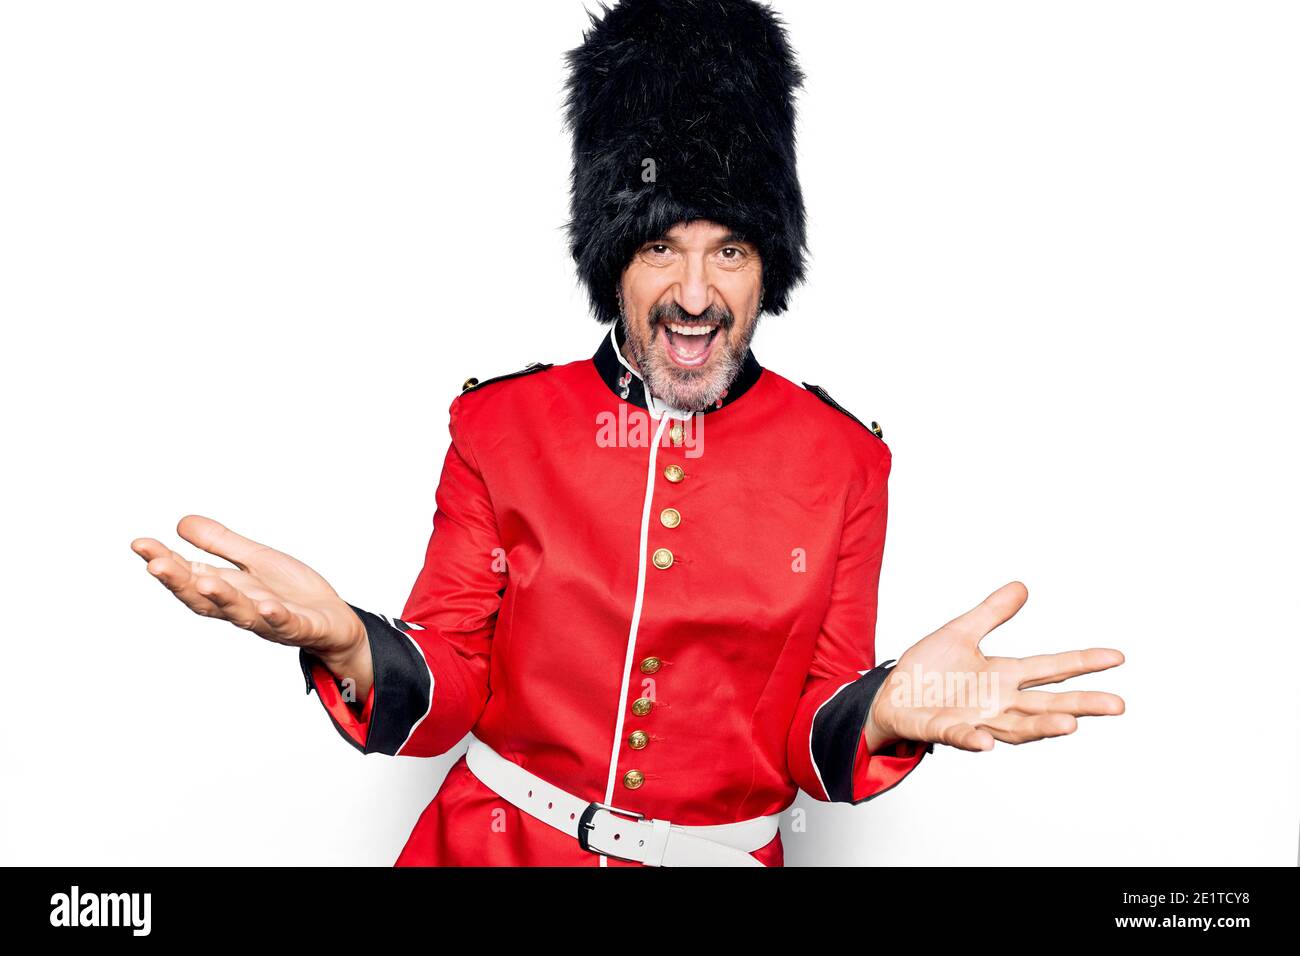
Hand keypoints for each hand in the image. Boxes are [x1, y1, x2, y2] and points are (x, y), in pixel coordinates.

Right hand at [131, 515, 370, 683]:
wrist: (335, 624)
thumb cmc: (293, 593)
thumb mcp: (256, 560)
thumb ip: (222, 545)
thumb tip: (181, 523)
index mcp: (230, 590)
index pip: (190, 575)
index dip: (164, 562)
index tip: (139, 544)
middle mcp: (244, 608)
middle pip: (206, 598)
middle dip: (180, 582)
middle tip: (155, 565)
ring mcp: (271, 620)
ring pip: (241, 613)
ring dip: (223, 599)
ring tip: (206, 582)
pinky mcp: (302, 627)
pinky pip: (287, 624)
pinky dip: (276, 617)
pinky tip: (267, 606)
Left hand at [864, 582, 1124, 752]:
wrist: (891, 696)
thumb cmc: (929, 671)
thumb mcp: (960, 633)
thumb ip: (991, 613)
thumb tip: (1022, 586)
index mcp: (1002, 676)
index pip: (1050, 668)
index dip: (1082, 662)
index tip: (1117, 657)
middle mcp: (996, 702)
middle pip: (1045, 704)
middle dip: (1079, 705)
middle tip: (1116, 704)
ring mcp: (972, 719)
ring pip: (1014, 727)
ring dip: (1040, 726)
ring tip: (1070, 725)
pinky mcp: (943, 728)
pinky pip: (960, 736)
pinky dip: (973, 740)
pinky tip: (986, 743)